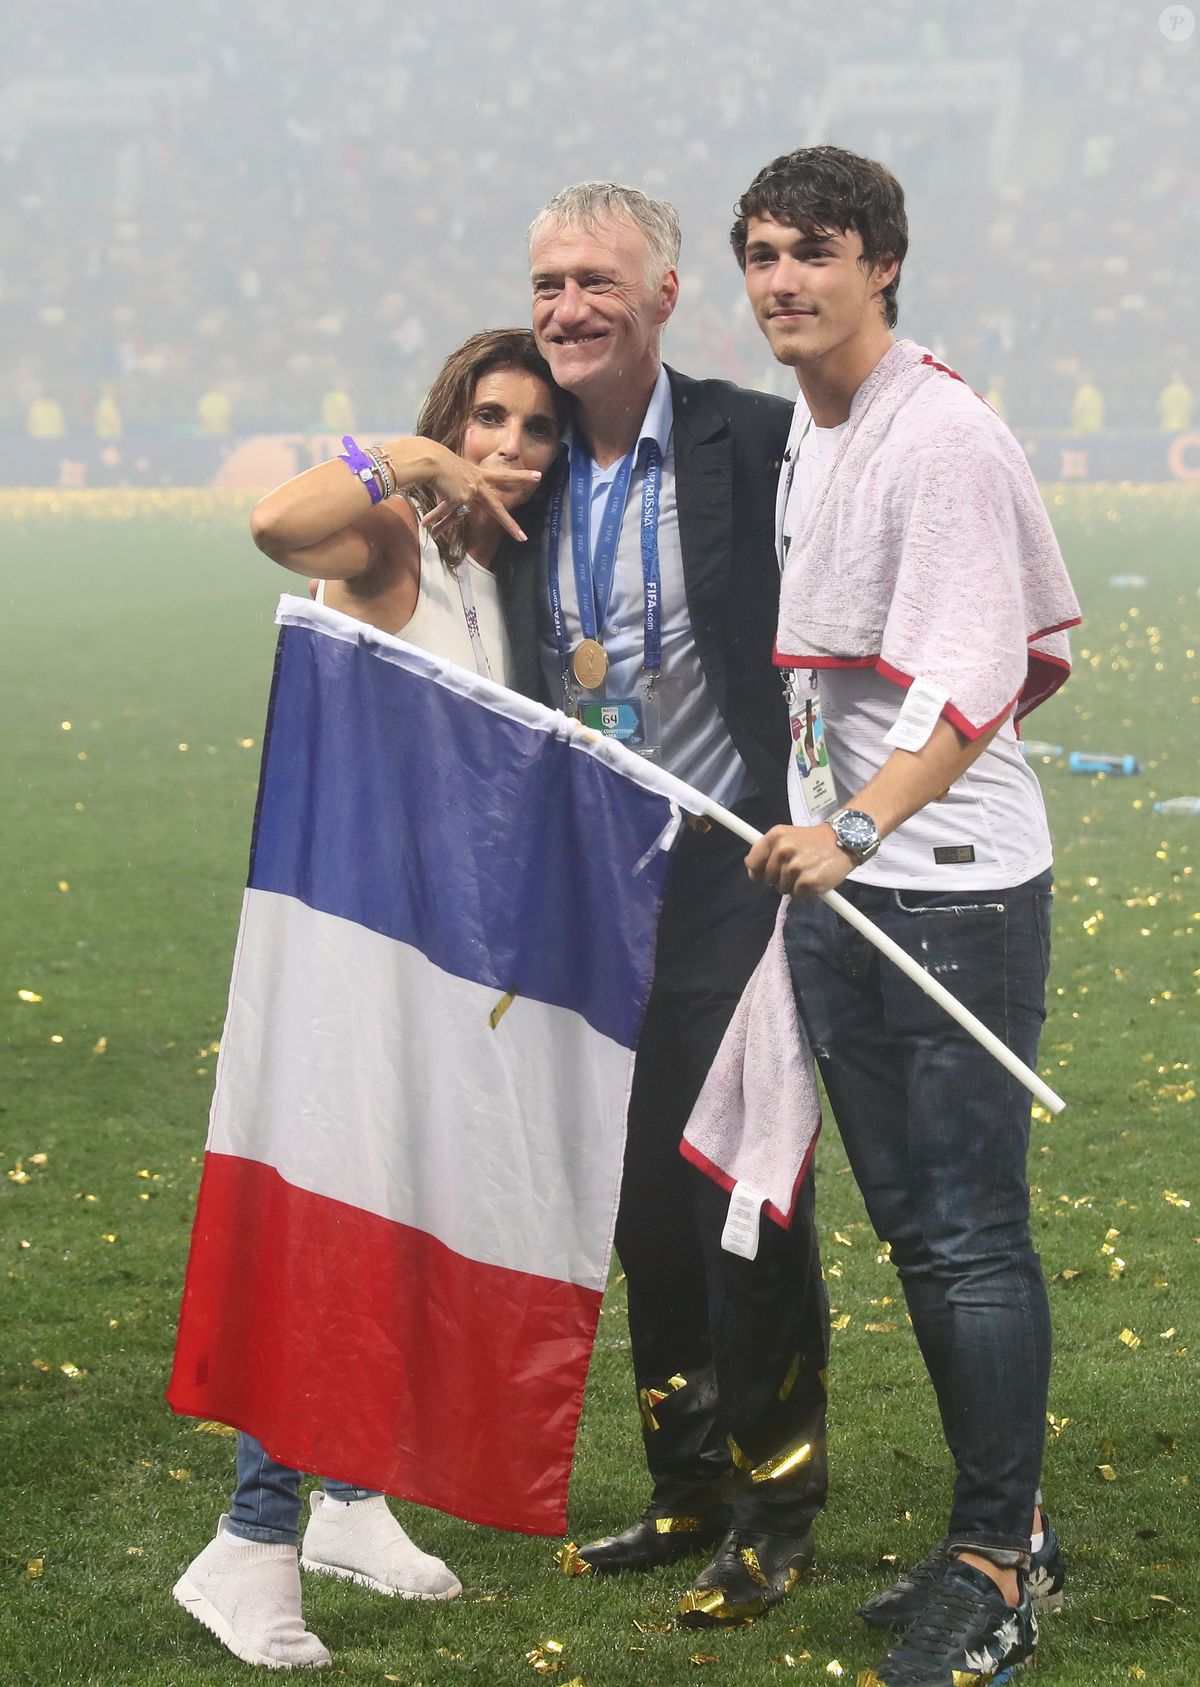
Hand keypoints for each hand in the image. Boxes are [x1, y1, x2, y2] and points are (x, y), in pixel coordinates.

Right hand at [421, 445, 539, 542]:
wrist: (428, 459)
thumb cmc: (434, 463)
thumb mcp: (451, 476)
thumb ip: (456, 495)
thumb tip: (455, 509)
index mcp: (477, 474)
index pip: (502, 477)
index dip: (519, 477)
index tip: (537, 476)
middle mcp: (477, 484)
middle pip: (496, 506)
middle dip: (510, 523)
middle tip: (525, 535)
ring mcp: (471, 492)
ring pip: (456, 513)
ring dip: (444, 522)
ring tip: (458, 526)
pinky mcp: (461, 499)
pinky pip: (446, 513)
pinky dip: (436, 519)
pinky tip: (429, 520)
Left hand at [745, 823, 853, 897]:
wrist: (844, 840)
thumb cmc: (813, 840)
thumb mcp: (787, 836)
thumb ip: (769, 850)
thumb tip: (753, 873)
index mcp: (775, 836)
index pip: (752, 862)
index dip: (757, 871)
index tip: (762, 874)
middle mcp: (783, 851)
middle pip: (767, 878)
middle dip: (778, 877)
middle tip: (795, 868)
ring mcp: (795, 867)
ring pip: (781, 888)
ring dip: (792, 885)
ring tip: (806, 871)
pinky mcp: (808, 882)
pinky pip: (796, 895)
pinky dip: (804, 891)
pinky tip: (813, 878)